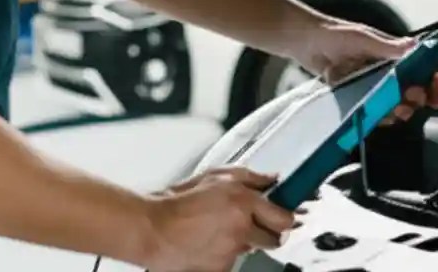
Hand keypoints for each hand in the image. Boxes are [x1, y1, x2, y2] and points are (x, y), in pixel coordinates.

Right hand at [140, 167, 295, 271]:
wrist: (152, 228)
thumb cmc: (177, 200)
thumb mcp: (216, 176)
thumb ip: (251, 177)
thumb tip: (273, 180)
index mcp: (244, 202)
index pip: (285, 219)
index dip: (283, 218)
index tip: (281, 217)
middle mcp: (242, 228)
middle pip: (275, 239)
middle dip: (267, 232)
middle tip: (250, 224)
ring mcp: (231, 251)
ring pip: (250, 249)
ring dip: (241, 241)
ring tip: (217, 230)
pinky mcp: (221, 268)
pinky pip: (233, 261)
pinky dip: (224, 254)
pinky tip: (208, 242)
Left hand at [289, 15, 437, 123]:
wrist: (307, 43)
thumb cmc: (334, 34)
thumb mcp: (362, 38)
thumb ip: (387, 46)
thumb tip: (413, 46)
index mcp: (393, 53)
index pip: (421, 67)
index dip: (431, 81)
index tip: (433, 94)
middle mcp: (387, 69)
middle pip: (412, 89)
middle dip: (415, 99)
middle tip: (409, 103)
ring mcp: (373, 83)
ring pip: (395, 102)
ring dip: (399, 110)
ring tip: (393, 112)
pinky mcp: (359, 95)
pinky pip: (376, 110)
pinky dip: (380, 116)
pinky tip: (377, 116)